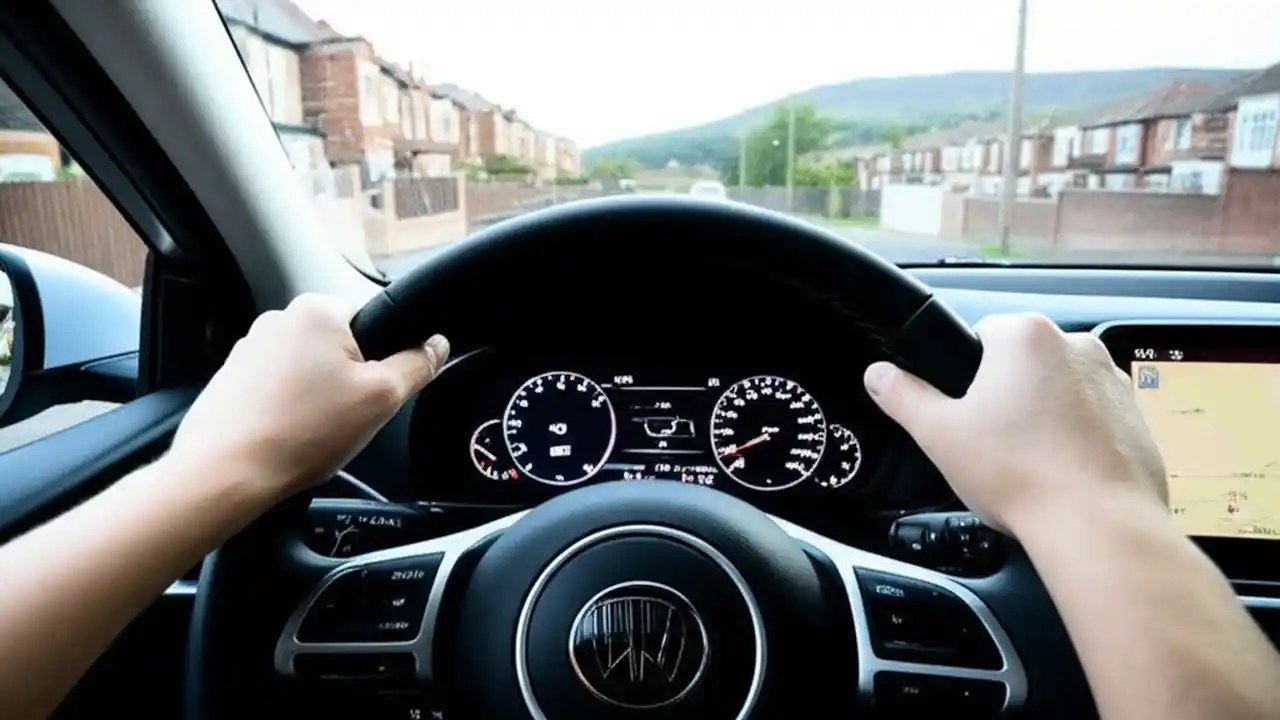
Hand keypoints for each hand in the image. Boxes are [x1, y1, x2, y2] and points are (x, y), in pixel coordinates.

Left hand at [171, 294, 448, 498]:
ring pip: (310, 370)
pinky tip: (289, 435)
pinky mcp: (233, 378)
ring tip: (313, 431)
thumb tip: (437, 344)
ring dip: (319, 397)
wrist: (226, 473)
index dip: (386, 359)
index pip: (375, 320)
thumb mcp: (381, 398)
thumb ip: (417, 365)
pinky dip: (290, 409)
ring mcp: (250, 348)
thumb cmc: (303, 432)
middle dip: (351, 381)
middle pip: (341, 347)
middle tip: (349, 417)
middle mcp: (279, 318)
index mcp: (318, 309)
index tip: (377, 393)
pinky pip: (279, 388)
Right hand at [863, 313, 1165, 535]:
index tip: (963, 415)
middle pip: (1022, 364)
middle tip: (990, 444)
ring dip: (1042, 417)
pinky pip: (1093, 420)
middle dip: (1005, 397)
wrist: (1098, 527)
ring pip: (1058, 392)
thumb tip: (878, 375)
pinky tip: (1060, 476)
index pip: (981, 335)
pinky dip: (1076, 440)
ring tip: (1028, 465)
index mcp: (1026, 335)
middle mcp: (1078, 345)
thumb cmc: (1018, 474)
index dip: (964, 377)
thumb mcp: (938, 434)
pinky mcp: (1137, 419)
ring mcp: (1115, 381)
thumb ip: (902, 396)